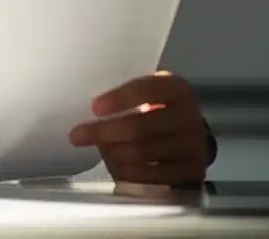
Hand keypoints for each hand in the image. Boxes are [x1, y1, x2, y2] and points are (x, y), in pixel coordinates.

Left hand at [68, 71, 208, 186]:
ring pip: (140, 154)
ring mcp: (192, 148)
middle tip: (76, 135)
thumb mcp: (148, 98)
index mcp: (177, 89)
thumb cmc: (156, 114)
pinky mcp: (189, 175)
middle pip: (140, 126)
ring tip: (101, 150)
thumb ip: (125, 100)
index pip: (148, 89)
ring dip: (112, 154)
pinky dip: (126, 174)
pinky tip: (117, 168)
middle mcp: (189, 117)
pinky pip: (148, 178)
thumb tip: (88, 115)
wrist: (189, 144)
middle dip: (104, 132)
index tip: (95, 108)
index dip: (120, 98)